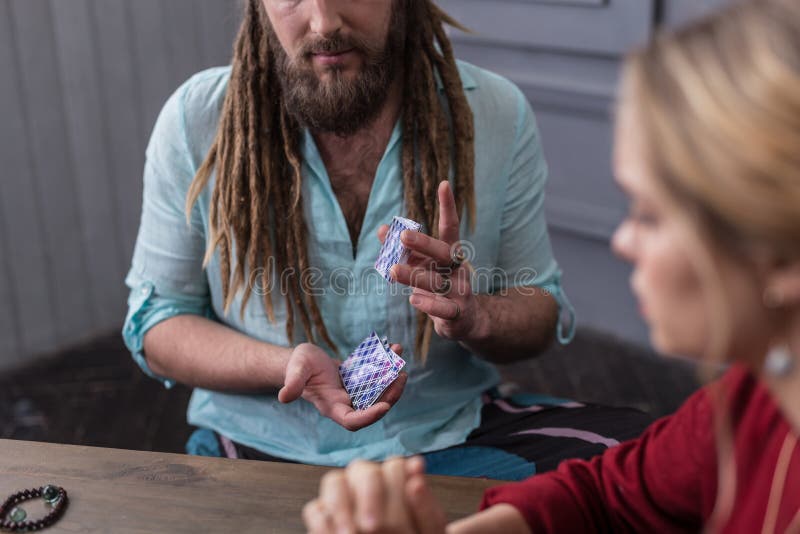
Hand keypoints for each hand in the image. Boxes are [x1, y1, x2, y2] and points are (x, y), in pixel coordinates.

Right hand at [278, 343, 406, 431]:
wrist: (301, 361)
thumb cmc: (297, 366)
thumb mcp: (296, 370)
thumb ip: (292, 383)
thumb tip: (284, 397)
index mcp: (332, 406)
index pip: (353, 420)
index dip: (369, 416)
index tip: (385, 406)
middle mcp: (346, 402)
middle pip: (373, 406)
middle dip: (391, 394)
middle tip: (402, 375)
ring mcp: (354, 392)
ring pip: (379, 390)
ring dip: (392, 376)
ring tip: (399, 355)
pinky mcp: (359, 380)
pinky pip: (377, 375)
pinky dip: (386, 363)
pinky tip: (392, 347)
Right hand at [303, 456, 447, 533]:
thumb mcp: (426, 531)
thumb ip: (425, 506)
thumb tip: (417, 471)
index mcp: (397, 483)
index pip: (394, 466)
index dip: (397, 485)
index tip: (401, 511)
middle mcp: (368, 485)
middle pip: (362, 469)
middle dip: (368, 496)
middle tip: (374, 527)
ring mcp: (344, 501)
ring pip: (334, 481)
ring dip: (341, 507)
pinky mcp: (324, 520)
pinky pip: (314, 509)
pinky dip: (322, 522)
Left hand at [378, 181, 487, 342]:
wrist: (465, 320)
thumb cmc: (438, 285)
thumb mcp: (420, 266)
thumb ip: (403, 250)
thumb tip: (382, 229)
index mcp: (449, 253)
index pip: (450, 227)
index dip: (447, 206)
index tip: (443, 184)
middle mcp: (457, 269)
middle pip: (443, 252)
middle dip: (424, 243)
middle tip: (403, 235)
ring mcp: (460, 291)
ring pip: (438, 281)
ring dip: (415, 275)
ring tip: (393, 271)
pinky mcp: (457, 313)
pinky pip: (444, 309)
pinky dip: (429, 305)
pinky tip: (413, 300)